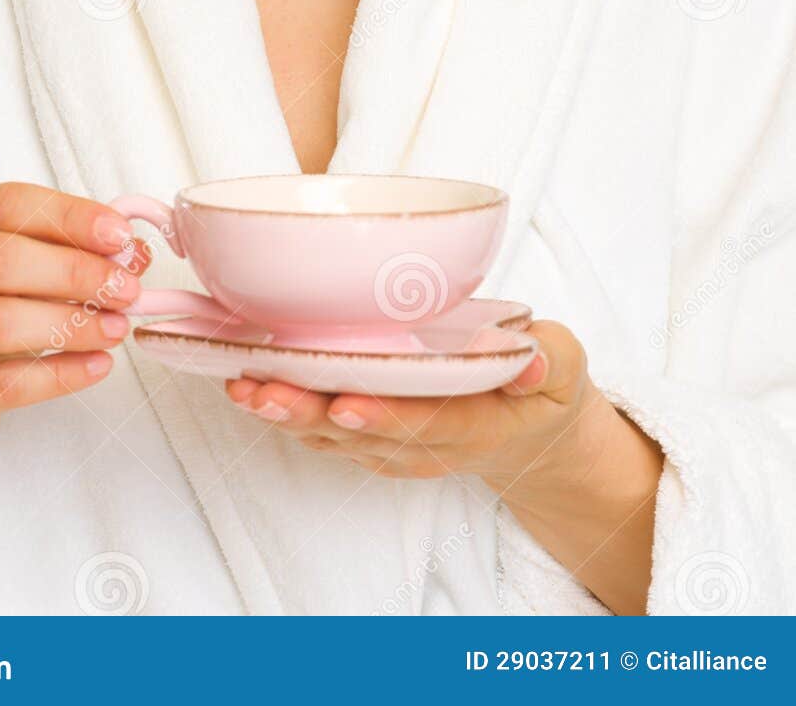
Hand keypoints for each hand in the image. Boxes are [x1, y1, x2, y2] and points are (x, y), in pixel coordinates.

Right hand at [0, 181, 151, 479]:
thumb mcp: (9, 276)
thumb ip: (61, 253)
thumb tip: (132, 253)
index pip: (5, 204)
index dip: (69, 217)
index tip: (121, 236)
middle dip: (75, 271)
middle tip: (127, 289)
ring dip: (70, 322)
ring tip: (116, 328)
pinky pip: (0, 384)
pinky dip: (59, 374)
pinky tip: (97, 366)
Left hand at [225, 320, 612, 501]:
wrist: (526, 425)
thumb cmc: (538, 381)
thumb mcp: (562, 365)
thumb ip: (549, 360)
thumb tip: (530, 359)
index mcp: (479, 423)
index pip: (431, 424)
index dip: (387, 417)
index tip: (347, 404)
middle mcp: (427, 443)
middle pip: (366, 435)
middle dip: (313, 415)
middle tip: (267, 392)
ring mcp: (394, 445)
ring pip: (334, 437)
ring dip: (287, 414)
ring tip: (243, 388)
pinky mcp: (370, 437)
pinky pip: (323, 431)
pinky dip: (286, 412)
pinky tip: (249, 387)